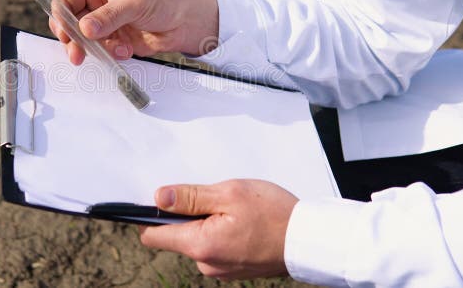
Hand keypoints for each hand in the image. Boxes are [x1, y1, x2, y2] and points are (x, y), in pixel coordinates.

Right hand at [49, 0, 218, 64]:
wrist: (186, 22)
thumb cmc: (164, 0)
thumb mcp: (135, 2)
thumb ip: (109, 16)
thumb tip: (84, 29)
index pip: (65, 2)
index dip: (61, 18)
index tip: (67, 34)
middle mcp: (95, 5)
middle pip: (68, 25)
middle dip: (73, 41)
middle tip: (78, 55)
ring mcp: (104, 25)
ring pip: (83, 42)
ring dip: (98, 50)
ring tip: (119, 50)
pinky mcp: (113, 42)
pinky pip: (101, 52)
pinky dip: (111, 55)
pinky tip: (128, 50)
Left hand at [139, 180, 298, 280]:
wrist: (310, 240)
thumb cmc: (274, 214)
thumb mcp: (229, 194)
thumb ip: (190, 197)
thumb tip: (158, 198)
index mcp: (200, 245)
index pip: (153, 236)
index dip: (152, 215)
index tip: (162, 199)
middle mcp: (206, 263)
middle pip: (177, 235)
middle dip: (189, 213)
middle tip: (216, 197)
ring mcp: (220, 268)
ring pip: (198, 238)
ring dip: (208, 220)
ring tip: (236, 209)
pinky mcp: (233, 267)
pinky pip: (216, 245)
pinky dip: (222, 230)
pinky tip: (243, 221)